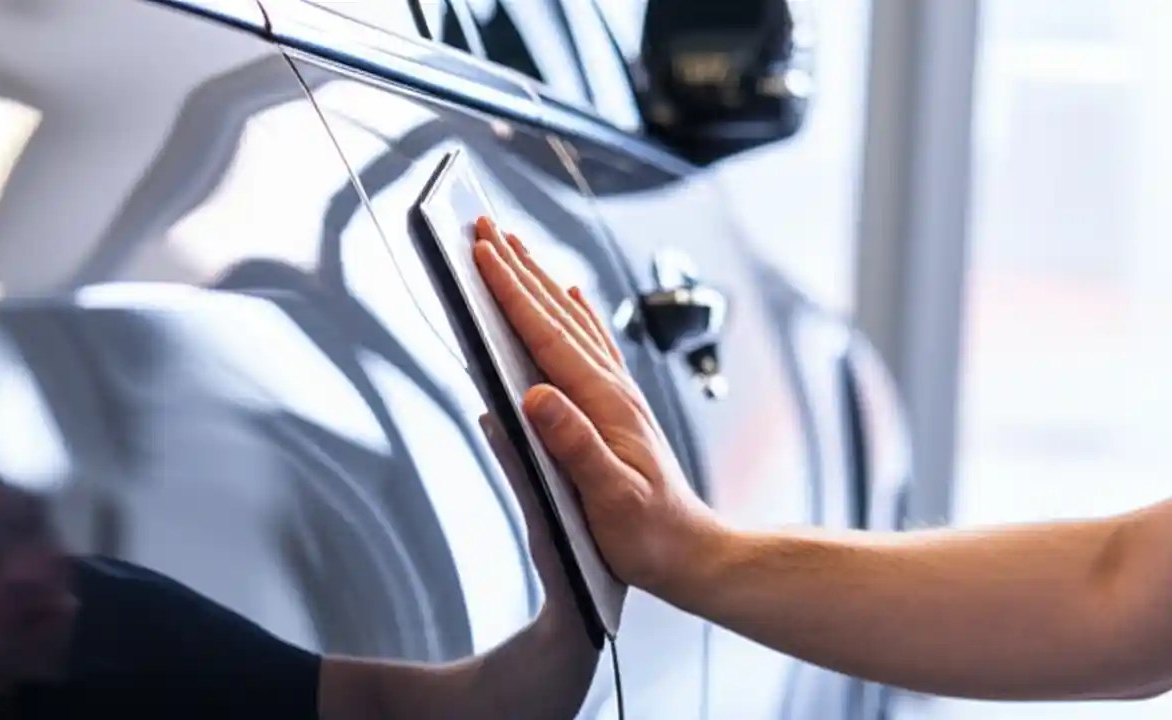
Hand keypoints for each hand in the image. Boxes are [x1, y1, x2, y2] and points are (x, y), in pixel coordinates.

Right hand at [472, 217, 723, 595]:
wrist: (691, 551)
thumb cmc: (648, 534)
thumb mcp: (610, 499)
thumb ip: (574, 446)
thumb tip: (536, 396)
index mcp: (604, 403)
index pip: (547, 335)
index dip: (510, 292)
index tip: (480, 254)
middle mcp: (612, 387)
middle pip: (556, 314)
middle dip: (517, 267)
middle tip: (483, 225)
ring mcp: (616, 393)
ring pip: (571, 320)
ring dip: (539, 280)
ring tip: (514, 246)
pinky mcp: (616, 405)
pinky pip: (591, 342)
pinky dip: (574, 311)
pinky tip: (569, 295)